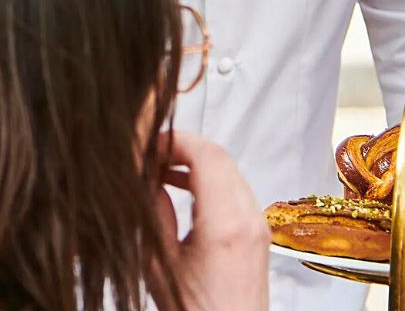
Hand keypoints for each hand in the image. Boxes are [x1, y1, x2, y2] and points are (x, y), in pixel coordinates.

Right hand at [151, 131, 269, 310]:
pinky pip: (236, 190)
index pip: (207, 155)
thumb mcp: (159, 264)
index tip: (149, 141)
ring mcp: (259, 224)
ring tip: (159, 169)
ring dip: (197, 163)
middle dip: (184, 147)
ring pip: (230, 171)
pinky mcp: (259, 232)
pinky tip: (182, 187)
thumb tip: (145, 178)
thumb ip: (153, 214)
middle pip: (221, 158)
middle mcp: (249, 218)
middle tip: (150, 153)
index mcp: (225, 224)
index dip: (176, 140)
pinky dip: (210, 181)